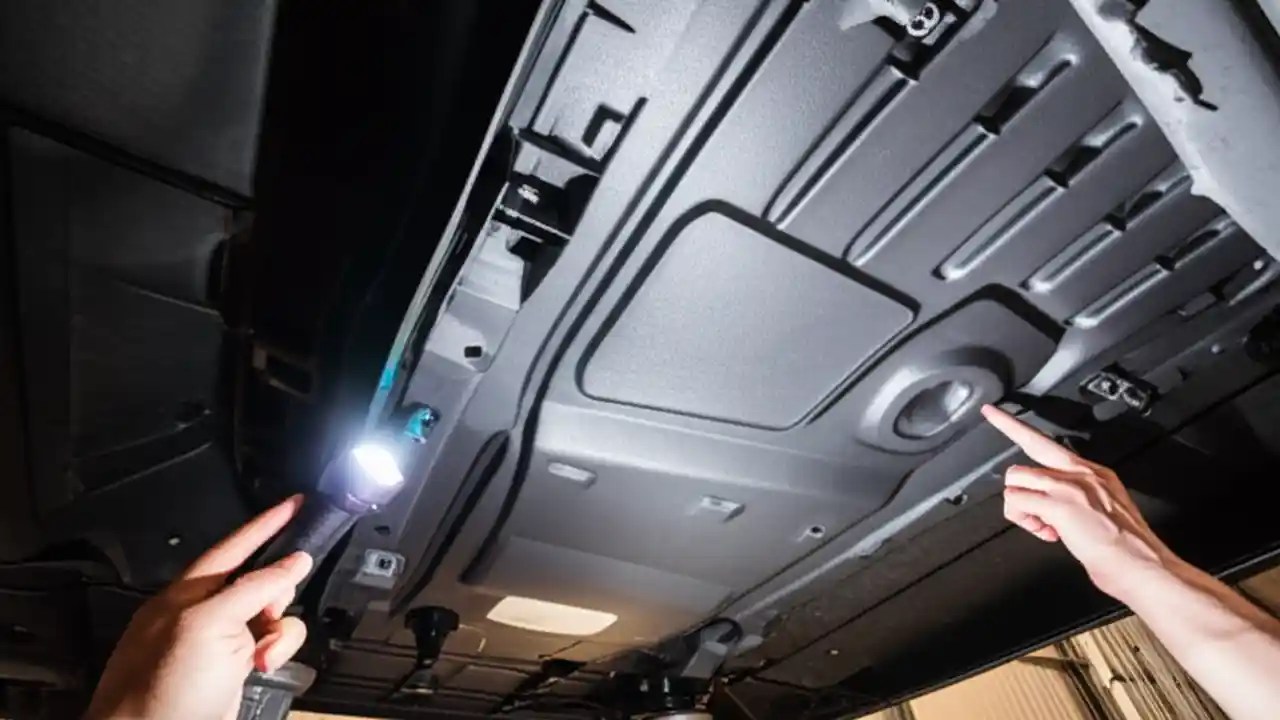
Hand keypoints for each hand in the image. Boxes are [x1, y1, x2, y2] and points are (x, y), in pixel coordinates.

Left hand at [86, 496, 312, 719]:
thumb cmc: (160, 690)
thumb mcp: (210, 626)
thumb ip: (254, 588)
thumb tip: (294, 562)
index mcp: (188, 592)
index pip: (235, 544)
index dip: (267, 523)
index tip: (295, 503)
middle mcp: (205, 614)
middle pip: (262, 580)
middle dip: (278, 591)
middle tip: (272, 610)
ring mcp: (221, 644)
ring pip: (274, 616)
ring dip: (280, 631)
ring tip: (264, 654)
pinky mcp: (235, 671)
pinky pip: (273, 646)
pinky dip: (279, 652)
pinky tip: (264, 666)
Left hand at [981, 405, 1177, 599]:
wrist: (1141, 565)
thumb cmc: (1125, 548)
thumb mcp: (1105, 509)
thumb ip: (1079, 497)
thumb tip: (1051, 503)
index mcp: (1095, 474)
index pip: (1052, 445)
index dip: (1021, 428)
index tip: (999, 413)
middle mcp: (1082, 473)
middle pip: (1032, 445)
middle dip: (1007, 427)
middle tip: (990, 413)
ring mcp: (1069, 486)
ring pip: (1017, 478)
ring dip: (1020, 506)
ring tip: (1042, 525)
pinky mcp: (1059, 503)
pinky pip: (1016, 500)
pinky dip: (1023, 520)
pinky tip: (1047, 533)